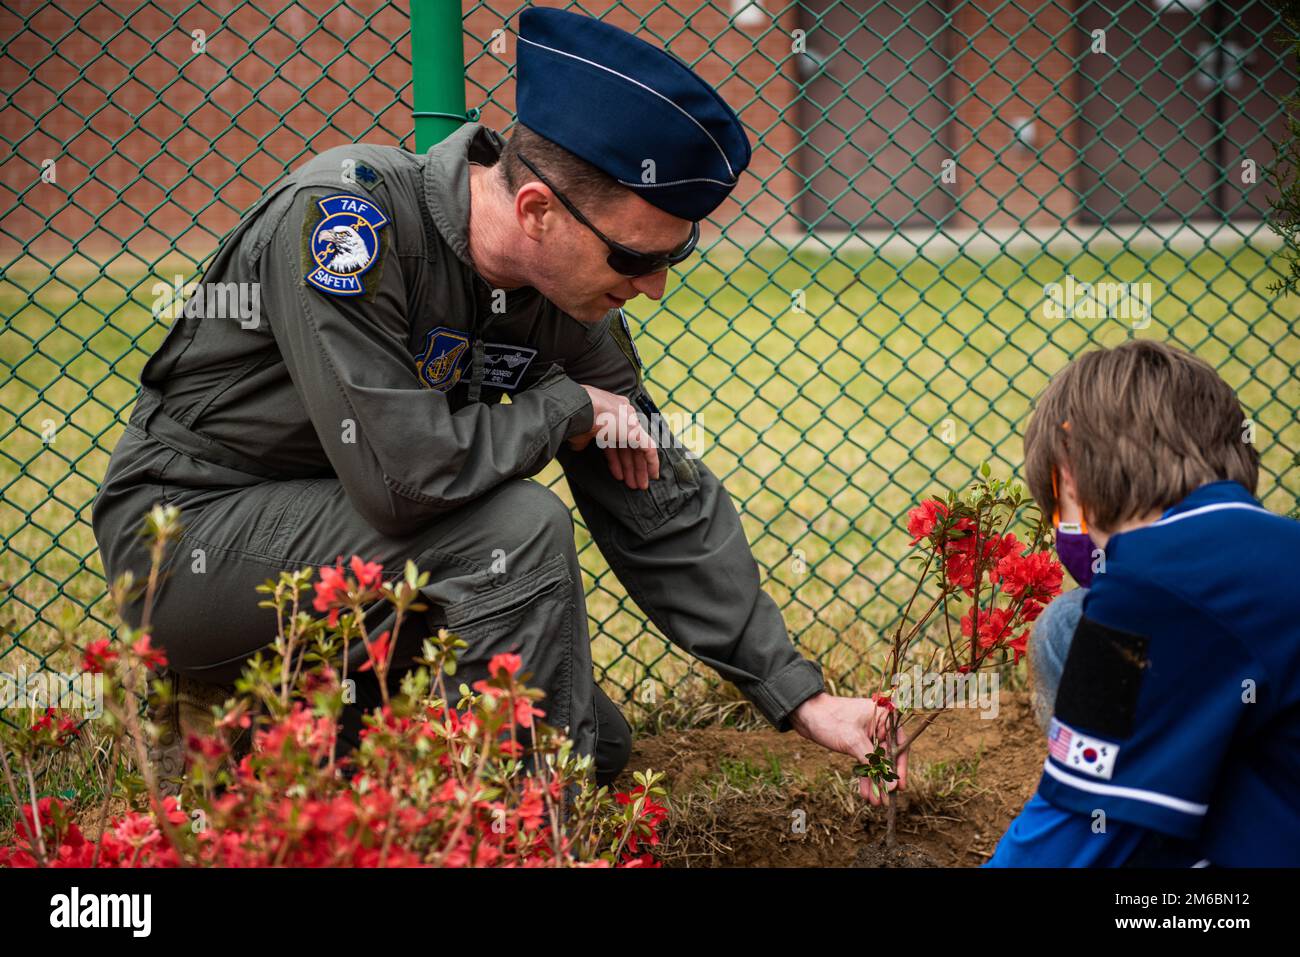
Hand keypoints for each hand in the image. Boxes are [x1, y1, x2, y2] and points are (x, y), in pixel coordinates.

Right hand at [568, 385, 659, 489]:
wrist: (581, 410)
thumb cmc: (576, 421)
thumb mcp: (581, 433)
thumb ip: (583, 440)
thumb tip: (578, 445)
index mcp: (610, 413)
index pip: (617, 440)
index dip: (617, 458)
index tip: (619, 471)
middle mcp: (624, 416)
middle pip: (629, 446)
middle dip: (631, 466)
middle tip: (632, 483)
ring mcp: (631, 423)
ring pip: (639, 450)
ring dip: (638, 470)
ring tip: (637, 486)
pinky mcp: (637, 432)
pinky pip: (650, 449)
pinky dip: (652, 463)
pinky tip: (653, 476)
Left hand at [789, 692, 907, 806]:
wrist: (805, 713)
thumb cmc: (831, 720)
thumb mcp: (854, 741)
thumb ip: (874, 762)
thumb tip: (890, 784)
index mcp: (884, 717)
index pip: (899, 745)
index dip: (900, 767)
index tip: (899, 787)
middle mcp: (879, 725)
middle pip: (888, 757)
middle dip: (884, 779)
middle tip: (885, 800)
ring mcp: (867, 734)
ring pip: (876, 762)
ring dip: (874, 781)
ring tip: (874, 801)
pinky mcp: (856, 742)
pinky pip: (865, 762)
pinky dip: (865, 776)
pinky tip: (865, 793)